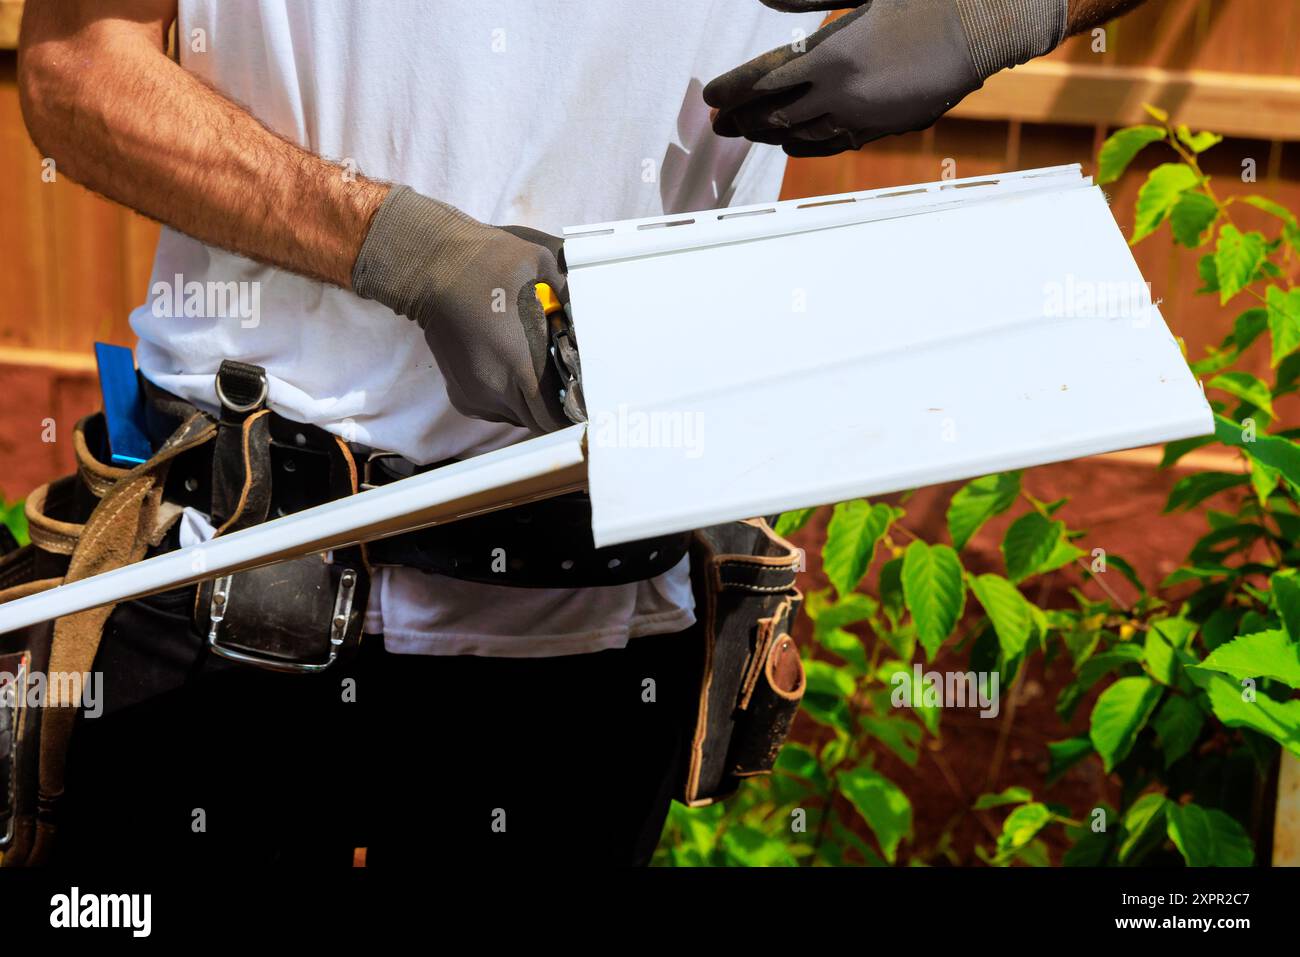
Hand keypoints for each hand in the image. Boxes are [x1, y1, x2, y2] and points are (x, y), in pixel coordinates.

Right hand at [351, 186, 568, 433]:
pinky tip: (516, 374)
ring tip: (542, 375)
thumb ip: (575, 289)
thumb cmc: (488, 262)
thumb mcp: (542, 263)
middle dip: (558, 412)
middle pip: (539, 424)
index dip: (575, 415)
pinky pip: (498, 411)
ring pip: (519, 419)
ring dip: (534, 405)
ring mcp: (476, 393)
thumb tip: (599, 307)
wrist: (432, 266)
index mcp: (519, 362)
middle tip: (571, 389)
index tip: (588, 404)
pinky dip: (512, 401)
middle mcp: (495, 387)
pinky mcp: (462, 394)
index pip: (555, 418)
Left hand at [704, 0, 1068, 156]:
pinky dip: (808, 144)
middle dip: (743, 117)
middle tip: (717, 122)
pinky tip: (793, 144)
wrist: (989, 18)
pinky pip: (836, 143)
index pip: (766, 80)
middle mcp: (845, 93)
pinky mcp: (888, 125)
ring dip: (772, 132)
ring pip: (804, 133)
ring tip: (749, 131)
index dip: (734, 90)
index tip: (710, 95)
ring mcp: (867, 114)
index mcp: (834, 55)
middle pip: (777, 113)